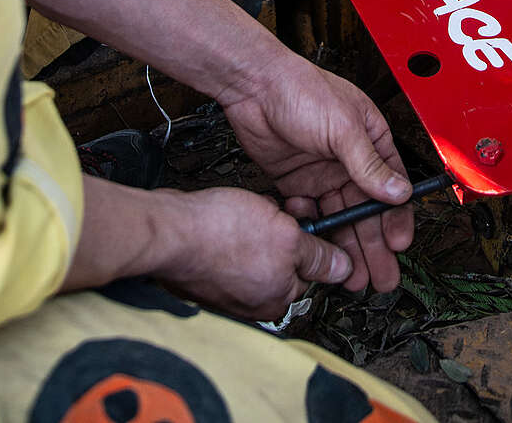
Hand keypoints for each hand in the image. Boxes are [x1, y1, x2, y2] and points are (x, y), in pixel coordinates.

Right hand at [153, 186, 356, 320]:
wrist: (170, 229)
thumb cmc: (220, 235)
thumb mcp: (285, 235)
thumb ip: (316, 254)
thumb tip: (341, 269)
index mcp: (276, 298)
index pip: (311, 269)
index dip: (312, 237)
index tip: (306, 218)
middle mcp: (253, 299)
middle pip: (285, 259)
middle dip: (283, 230)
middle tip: (274, 212)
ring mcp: (229, 286)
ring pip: (261, 248)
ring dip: (261, 226)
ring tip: (249, 211)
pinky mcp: (210, 269)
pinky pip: (236, 245)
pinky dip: (237, 227)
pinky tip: (231, 215)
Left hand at [220, 54, 413, 292]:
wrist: (254, 86)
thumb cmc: (301, 90)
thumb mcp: (342, 127)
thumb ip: (368, 163)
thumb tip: (398, 192)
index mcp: (369, 138)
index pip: (391, 184)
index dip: (396, 216)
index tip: (398, 244)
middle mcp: (348, 158)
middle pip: (366, 209)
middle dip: (374, 244)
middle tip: (381, 277)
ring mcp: (322, 171)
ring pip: (340, 217)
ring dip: (347, 246)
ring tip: (352, 277)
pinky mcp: (296, 181)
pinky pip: (311, 214)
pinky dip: (314, 229)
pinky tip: (315, 241)